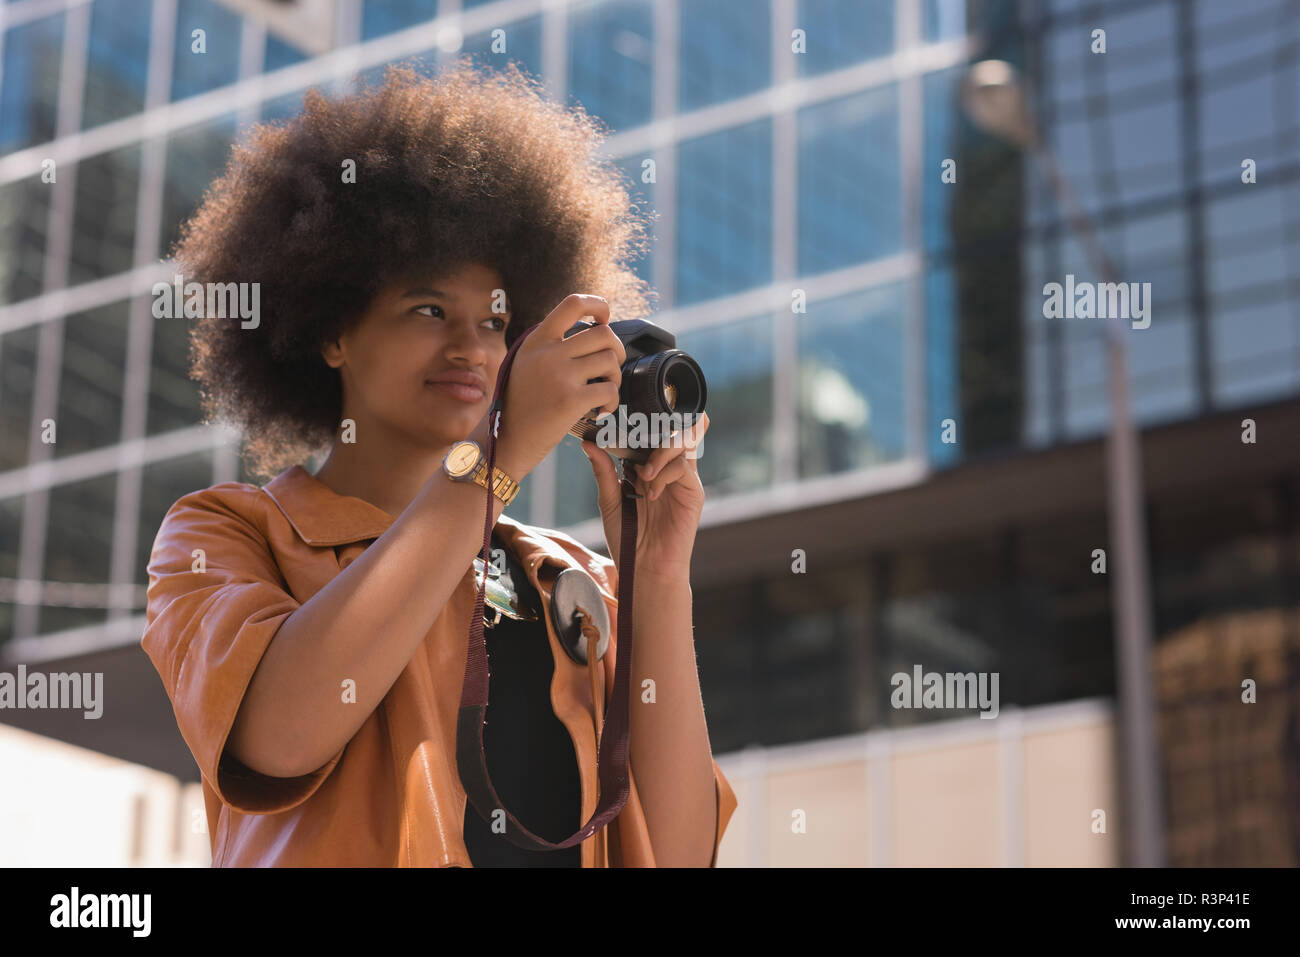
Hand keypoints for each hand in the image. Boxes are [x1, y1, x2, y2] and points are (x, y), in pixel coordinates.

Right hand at [487, 294, 626, 479]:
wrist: (507, 440)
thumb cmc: (521, 404)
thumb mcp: (525, 363)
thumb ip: (550, 345)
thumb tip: (593, 330)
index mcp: (537, 340)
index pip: (573, 303)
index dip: (598, 305)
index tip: (605, 319)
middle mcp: (548, 353)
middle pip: (604, 334)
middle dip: (616, 350)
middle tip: (610, 368)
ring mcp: (559, 375)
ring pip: (610, 360)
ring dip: (615, 377)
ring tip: (603, 391)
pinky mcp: (570, 401)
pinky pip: (610, 390)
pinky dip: (612, 402)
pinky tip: (600, 411)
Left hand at [582, 411, 709, 578]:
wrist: (644, 567)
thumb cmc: (627, 537)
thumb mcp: (610, 500)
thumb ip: (604, 471)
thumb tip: (589, 443)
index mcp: (647, 468)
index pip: (650, 435)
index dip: (639, 425)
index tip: (618, 424)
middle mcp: (667, 469)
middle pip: (671, 431)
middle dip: (655, 428)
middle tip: (636, 435)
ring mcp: (682, 479)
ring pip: (680, 443)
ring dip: (659, 454)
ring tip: (642, 475)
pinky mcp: (693, 492)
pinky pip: (683, 468)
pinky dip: (664, 474)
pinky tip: (651, 492)